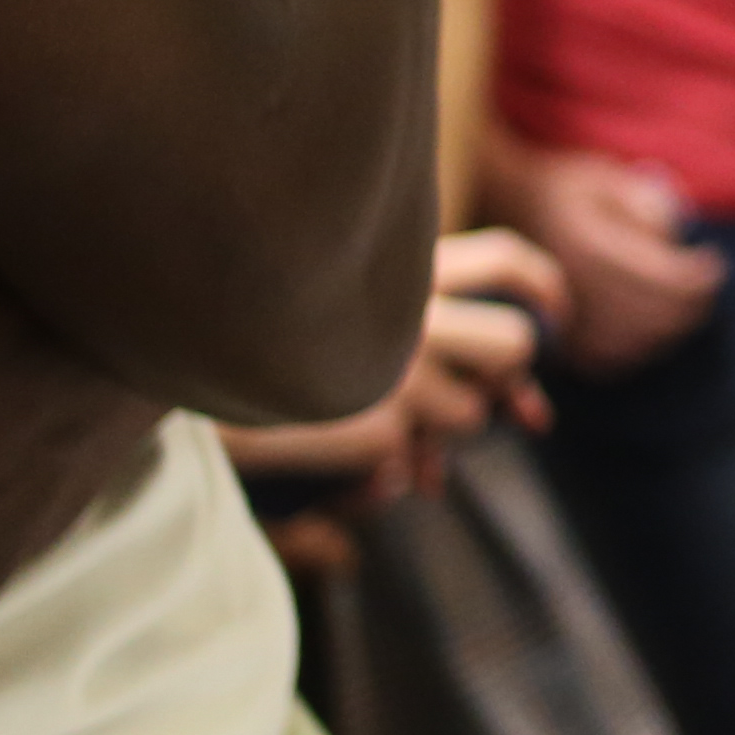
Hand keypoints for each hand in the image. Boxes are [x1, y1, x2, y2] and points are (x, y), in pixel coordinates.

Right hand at [221, 227, 566, 505]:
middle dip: (508, 377)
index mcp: (399, 270)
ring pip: (470, 414)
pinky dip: (393, 475)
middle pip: (515, 341)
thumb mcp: (346, 318)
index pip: (505, 260)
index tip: (557, 316)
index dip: (545, 288)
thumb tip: (538, 415)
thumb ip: (444, 348)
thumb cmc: (261, 340)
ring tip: (383, 425)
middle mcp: (404, 312)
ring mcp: (390, 368)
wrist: (178, 368)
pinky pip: (411, 463)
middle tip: (479, 394)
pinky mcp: (371, 423)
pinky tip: (358, 466)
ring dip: (440, 435)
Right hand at [490, 139, 725, 371]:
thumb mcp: (606, 178)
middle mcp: (574, 287)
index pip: (664, 280)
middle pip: (653, 316)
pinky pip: (604, 359)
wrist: (504, 203)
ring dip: (666, 331)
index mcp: (590, 247)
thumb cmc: (565, 189)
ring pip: (632, 344)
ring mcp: (559, 316)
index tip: (713, 264)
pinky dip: (634, 351)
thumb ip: (643, 203)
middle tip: (705, 289)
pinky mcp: (551, 335)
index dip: (699, 278)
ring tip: (682, 309)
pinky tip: (647, 332)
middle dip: (690, 306)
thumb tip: (674, 236)